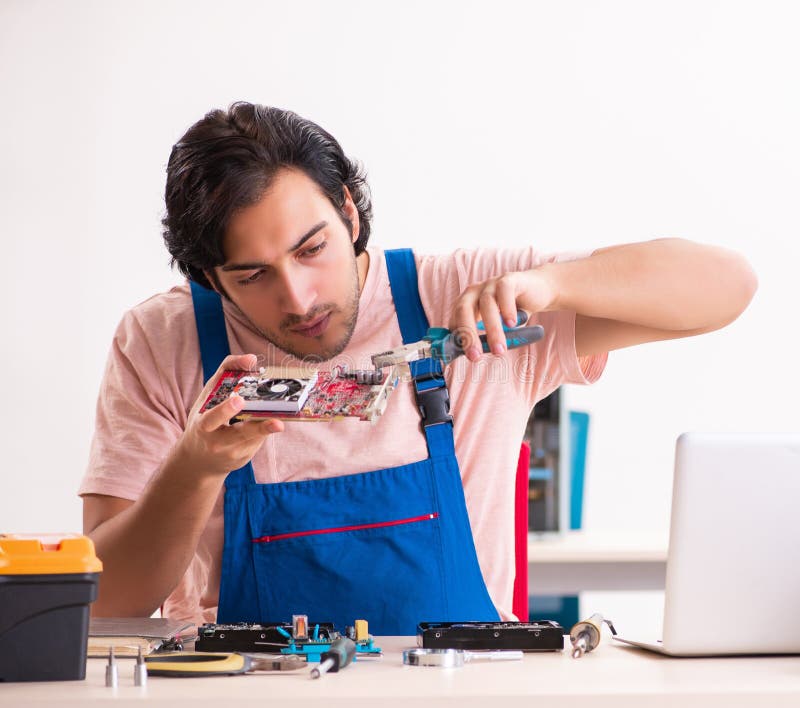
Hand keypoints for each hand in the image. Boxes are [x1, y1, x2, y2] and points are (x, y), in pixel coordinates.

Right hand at [177, 354, 283, 477]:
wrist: (198, 461)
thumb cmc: (204, 421)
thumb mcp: (207, 396)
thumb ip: (226, 372)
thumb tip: (251, 359)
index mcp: (203, 426)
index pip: (212, 418)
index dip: (225, 410)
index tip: (239, 400)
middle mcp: (217, 442)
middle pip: (240, 435)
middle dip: (258, 428)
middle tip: (277, 423)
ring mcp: (232, 454)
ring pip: (255, 438)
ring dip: (268, 427)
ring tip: (279, 423)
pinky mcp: (244, 458)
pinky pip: (259, 441)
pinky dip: (265, 429)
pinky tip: (268, 423)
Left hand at [449, 268, 555, 360]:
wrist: (538, 291)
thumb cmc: (512, 313)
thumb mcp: (495, 328)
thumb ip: (483, 338)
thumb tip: (472, 355)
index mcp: (466, 304)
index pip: (454, 320)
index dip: (457, 340)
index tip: (464, 357)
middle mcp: (474, 292)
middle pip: (463, 310)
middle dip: (468, 335)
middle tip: (475, 356)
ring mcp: (491, 284)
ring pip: (487, 304)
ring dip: (492, 330)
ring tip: (499, 349)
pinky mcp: (509, 279)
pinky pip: (504, 291)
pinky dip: (507, 309)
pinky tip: (512, 324)